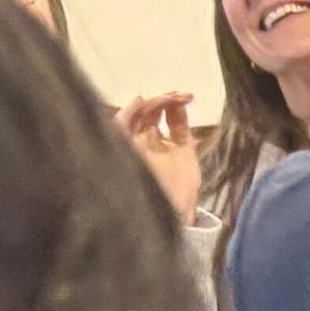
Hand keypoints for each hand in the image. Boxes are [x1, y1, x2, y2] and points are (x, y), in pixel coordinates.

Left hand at [118, 94, 199, 215]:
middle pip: (147, 113)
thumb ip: (124, 124)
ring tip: (182, 96)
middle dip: (157, 101)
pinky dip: (181, 112)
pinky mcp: (183, 151)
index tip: (144, 99)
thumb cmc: (140, 185)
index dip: (136, 105)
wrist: (170, 214)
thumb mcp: (124, 152)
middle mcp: (143, 143)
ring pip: (165, 116)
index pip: (130, 117)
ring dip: (171, 102)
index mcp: (126, 144)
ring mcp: (163, 146)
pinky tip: (184, 102)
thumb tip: (138, 98)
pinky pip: (180, 126)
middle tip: (169, 96)